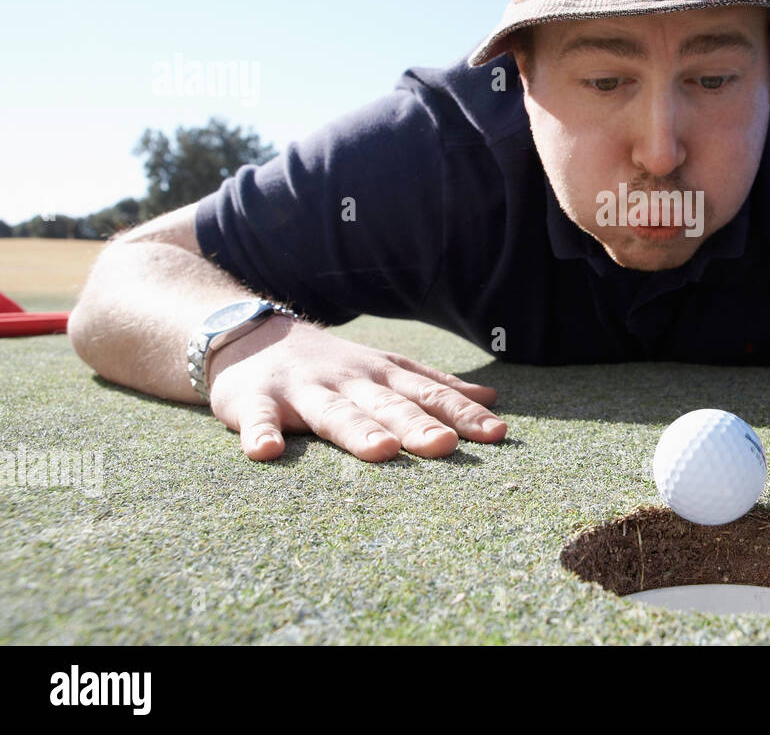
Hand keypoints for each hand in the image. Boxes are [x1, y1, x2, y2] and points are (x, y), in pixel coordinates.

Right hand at [206, 314, 503, 461]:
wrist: (252, 338)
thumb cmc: (333, 368)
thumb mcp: (386, 370)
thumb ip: (435, 387)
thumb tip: (493, 399)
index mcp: (383, 377)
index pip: (430, 395)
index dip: (463, 414)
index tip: (497, 434)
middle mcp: (349, 381)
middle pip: (388, 405)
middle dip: (418, 425)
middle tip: (447, 445)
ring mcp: (302, 390)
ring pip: (334, 413)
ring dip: (358, 431)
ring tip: (382, 450)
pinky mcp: (253, 401)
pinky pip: (257, 419)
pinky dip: (260, 434)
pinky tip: (266, 452)